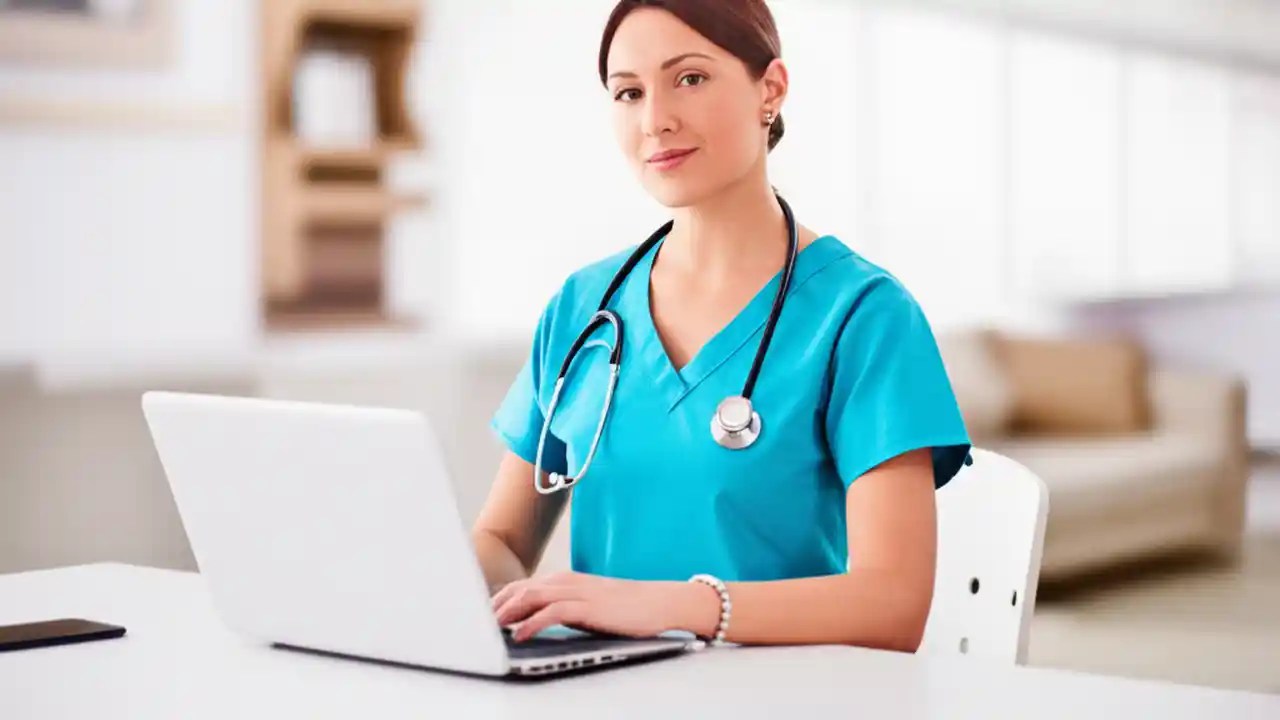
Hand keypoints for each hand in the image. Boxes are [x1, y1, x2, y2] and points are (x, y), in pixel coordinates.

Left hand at [491, 571, 709, 641]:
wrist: (659, 602)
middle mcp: (566, 581)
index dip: (498, 601)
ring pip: (531, 597)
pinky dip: (532, 623)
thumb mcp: (586, 608)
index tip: (480, 617)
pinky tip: (520, 635)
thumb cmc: (624, 609)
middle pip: (519, 589)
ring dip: (507, 613)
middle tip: (475, 624)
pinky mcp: (588, 606)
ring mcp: (577, 591)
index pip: (521, 587)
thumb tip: (530, 624)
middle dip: (495, 606)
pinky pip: (552, 612)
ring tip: (489, 629)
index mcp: (564, 581)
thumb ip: (560, 610)